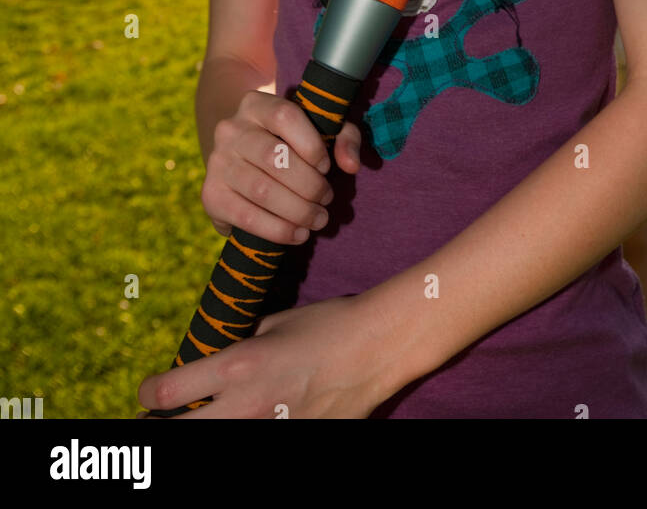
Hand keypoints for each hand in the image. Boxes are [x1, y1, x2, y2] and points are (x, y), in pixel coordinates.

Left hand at [136, 294, 392, 418]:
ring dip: (202, 431)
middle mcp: (246, 406)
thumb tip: (215, 359)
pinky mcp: (292, 442)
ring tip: (200, 420)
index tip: (146, 393)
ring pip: (213, 444)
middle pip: (178, 434)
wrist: (377, 349)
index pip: (166, 394)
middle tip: (155, 424)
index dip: (145, 395)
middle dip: (158, 429)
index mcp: (237, 367)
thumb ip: (238, 347)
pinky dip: (242, 432)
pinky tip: (245, 422)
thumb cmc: (326, 325)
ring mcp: (270, 431)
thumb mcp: (273, 325)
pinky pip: (253, 443)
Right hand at [202, 89, 362, 244]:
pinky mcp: (211, 194)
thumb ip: (344, 138)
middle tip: (327, 199)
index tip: (327, 166)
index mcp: (255, 105)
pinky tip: (298, 234)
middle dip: (310, 185)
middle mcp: (230, 129)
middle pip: (274, 158)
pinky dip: (278, 230)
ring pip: (262, 190)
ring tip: (318, 219)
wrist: (242, 158)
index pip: (284, 115)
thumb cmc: (290, 142)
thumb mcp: (319, 128)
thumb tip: (351, 165)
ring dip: (298, 211)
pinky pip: (246, 217)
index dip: (311, 143)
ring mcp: (217, 162)